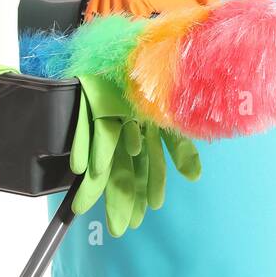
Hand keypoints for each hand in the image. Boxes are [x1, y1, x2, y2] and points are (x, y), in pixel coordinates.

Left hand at [70, 75, 200, 236]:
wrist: (143, 48)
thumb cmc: (158, 84)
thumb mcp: (172, 120)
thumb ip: (181, 148)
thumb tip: (194, 178)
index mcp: (140, 136)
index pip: (141, 172)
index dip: (140, 196)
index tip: (137, 222)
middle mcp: (123, 131)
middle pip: (119, 170)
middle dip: (118, 199)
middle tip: (115, 229)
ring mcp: (108, 118)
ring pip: (101, 155)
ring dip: (94, 182)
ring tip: (84, 206)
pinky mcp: (95, 101)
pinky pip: (88, 126)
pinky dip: (86, 146)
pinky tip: (81, 166)